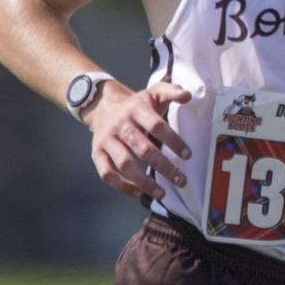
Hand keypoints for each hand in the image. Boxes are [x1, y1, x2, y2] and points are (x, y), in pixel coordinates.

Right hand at [87, 81, 192, 201]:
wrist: (102, 106)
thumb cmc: (136, 105)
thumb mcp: (153, 93)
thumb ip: (172, 91)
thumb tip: (188, 95)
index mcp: (137, 109)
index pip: (157, 125)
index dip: (173, 141)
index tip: (188, 155)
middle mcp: (120, 125)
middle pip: (142, 148)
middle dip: (163, 167)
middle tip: (181, 180)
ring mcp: (106, 140)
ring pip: (124, 164)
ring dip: (144, 181)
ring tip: (162, 193)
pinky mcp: (96, 153)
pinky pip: (106, 174)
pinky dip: (122, 187)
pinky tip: (140, 193)